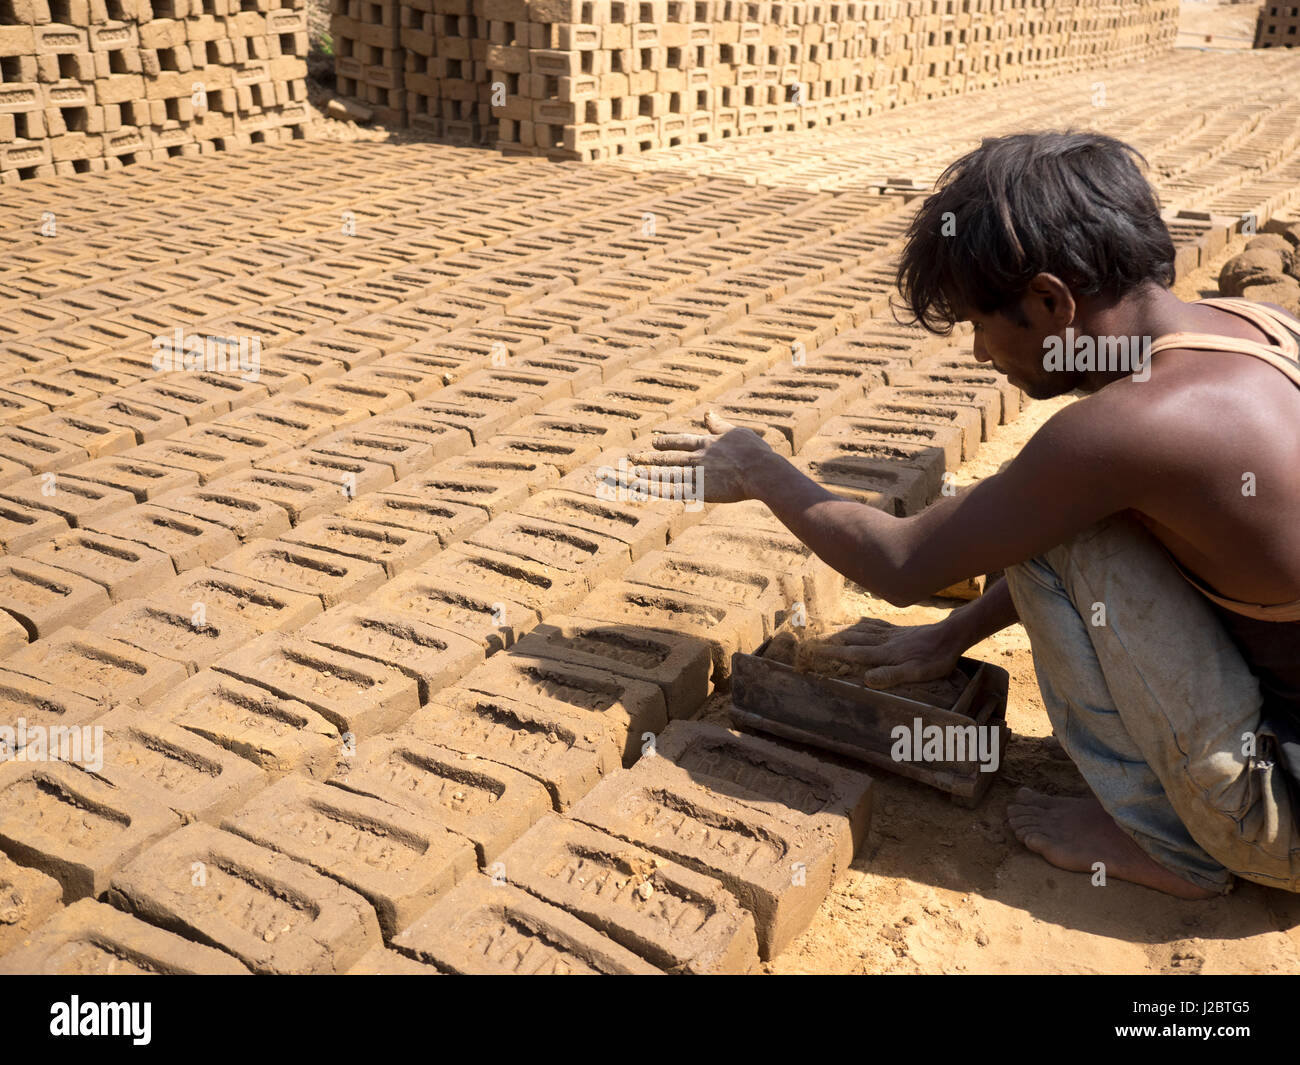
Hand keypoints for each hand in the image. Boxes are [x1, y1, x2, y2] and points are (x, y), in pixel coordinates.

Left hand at [627, 410, 775, 503]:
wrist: (759, 471)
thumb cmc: (754, 452)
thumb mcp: (736, 432)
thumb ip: (718, 425)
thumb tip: (707, 413)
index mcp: (707, 443)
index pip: (681, 441)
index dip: (666, 442)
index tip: (654, 442)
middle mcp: (697, 458)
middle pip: (668, 458)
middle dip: (649, 458)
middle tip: (632, 457)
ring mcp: (696, 474)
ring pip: (665, 474)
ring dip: (647, 474)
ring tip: (632, 473)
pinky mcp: (698, 490)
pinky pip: (673, 491)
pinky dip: (656, 490)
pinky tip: (643, 490)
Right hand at [804, 617, 964, 687]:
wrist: (951, 635)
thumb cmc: (935, 658)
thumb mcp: (916, 672)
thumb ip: (891, 675)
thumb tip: (865, 679)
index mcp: (884, 654)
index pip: (854, 654)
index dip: (833, 654)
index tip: (815, 652)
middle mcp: (883, 642)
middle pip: (852, 640)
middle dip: (832, 641)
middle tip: (814, 642)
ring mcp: (890, 634)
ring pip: (861, 631)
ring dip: (843, 632)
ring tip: (829, 632)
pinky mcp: (898, 630)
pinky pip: (875, 625)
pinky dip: (862, 624)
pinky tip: (859, 622)